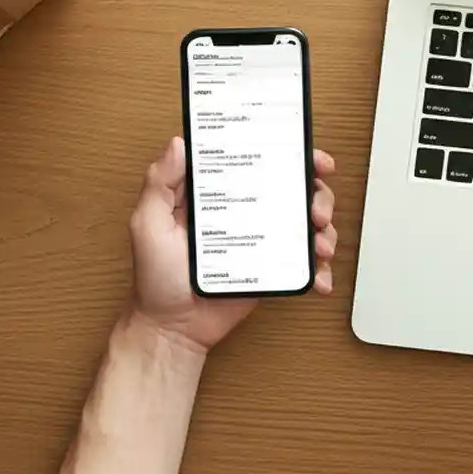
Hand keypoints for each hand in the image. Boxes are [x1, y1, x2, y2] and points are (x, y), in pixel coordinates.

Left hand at [127, 137, 337, 352]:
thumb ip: (159, 184)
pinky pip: (304, 263)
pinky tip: (318, 277)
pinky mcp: (272, 268)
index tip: (310, 156)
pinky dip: (318, 268)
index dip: (290, 153)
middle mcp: (244, 211)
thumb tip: (178, 145)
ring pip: (306, 223)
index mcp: (218, 193)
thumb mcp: (148, 225)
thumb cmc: (155, 278)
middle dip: (318, 195)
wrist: (173, 328)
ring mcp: (262, 240)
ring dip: (324, 231)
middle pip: (294, 189)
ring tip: (320, 246)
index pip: (258, 161)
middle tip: (317, 212)